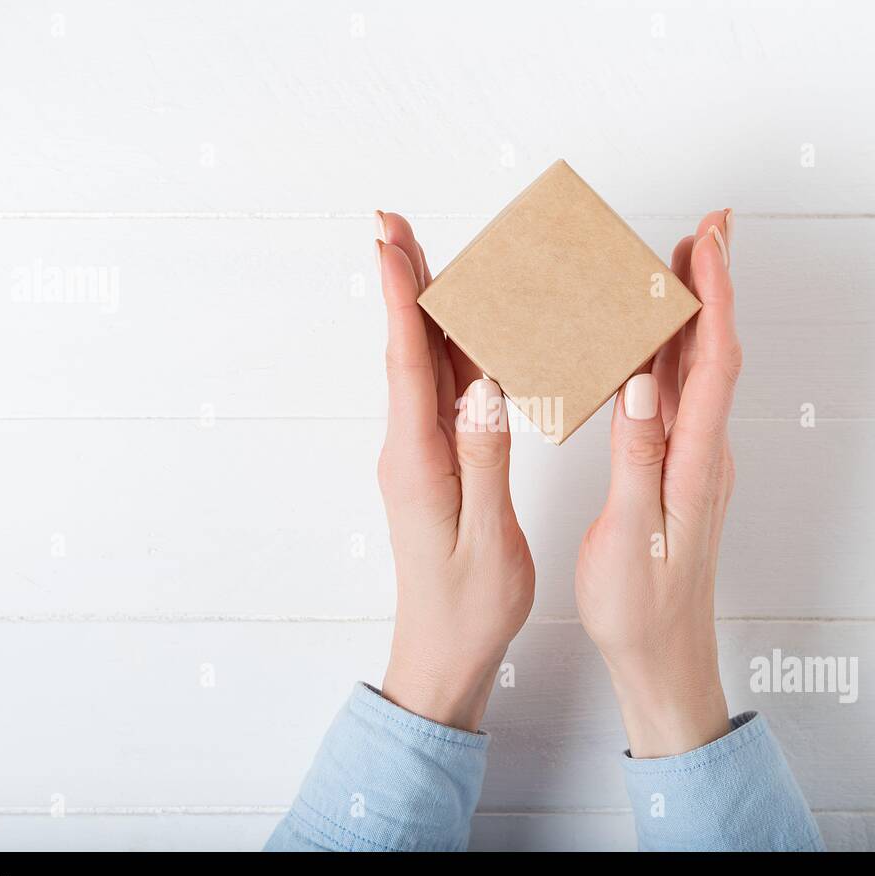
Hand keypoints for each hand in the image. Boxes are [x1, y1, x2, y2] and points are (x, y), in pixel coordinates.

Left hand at [374, 212, 534, 731]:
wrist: (442, 652)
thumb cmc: (467, 605)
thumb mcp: (485, 539)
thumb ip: (485, 461)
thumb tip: (485, 388)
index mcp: (417, 461)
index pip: (408, 364)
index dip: (400, 297)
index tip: (389, 242)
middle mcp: (410, 449)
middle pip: (408, 350)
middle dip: (403, 283)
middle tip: (395, 223)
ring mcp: (421, 455)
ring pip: (426, 367)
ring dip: (426, 310)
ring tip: (427, 255)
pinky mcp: (437, 465)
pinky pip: (445, 395)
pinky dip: (454, 352)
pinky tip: (470, 331)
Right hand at [575, 210, 739, 756]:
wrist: (664, 657)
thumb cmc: (641, 606)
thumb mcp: (631, 536)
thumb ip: (637, 458)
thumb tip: (642, 385)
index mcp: (695, 462)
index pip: (714, 363)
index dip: (715, 296)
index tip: (707, 241)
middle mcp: (704, 453)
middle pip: (715, 351)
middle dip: (713, 284)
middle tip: (708, 226)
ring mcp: (694, 461)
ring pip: (697, 371)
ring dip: (692, 314)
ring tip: (676, 264)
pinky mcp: (678, 472)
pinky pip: (679, 397)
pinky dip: (668, 355)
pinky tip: (648, 343)